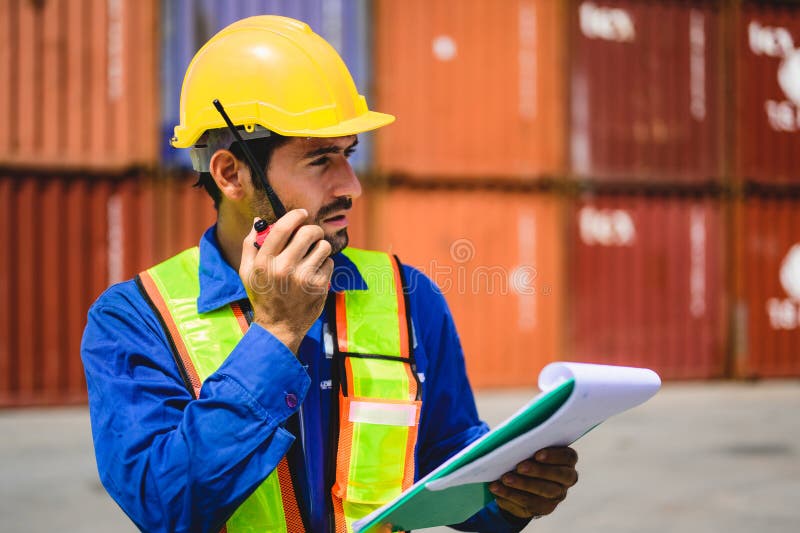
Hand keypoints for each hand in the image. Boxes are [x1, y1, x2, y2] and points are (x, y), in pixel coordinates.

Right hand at [239, 209, 333, 352]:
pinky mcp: (319, 286)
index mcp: (264, 262)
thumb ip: (251, 244)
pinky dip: (324, 264)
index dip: (295, 216)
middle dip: (312, 230)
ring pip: (323, 246)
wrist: (279, 327)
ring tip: (311, 258)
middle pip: (308, 233)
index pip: (283, 228)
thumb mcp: (247, 272)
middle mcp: (283, 268)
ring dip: (319, 248)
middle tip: (311, 234)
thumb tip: (259, 221)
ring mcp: (303, 277)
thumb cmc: (263, 295)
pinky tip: (314, 274)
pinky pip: (329, 262)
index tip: (302, 214)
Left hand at [489, 446, 578, 520]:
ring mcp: (556, 495)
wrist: (521, 483)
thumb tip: (511, 440)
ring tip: (505, 478)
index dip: (554, 456)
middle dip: (539, 471)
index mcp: (566, 461)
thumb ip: (528, 445)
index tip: (537, 454)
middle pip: (560, 475)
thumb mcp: (528, 449)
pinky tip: (497, 488)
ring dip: (523, 484)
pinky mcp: (543, 508)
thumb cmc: (526, 457)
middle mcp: (566, 479)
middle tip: (520, 467)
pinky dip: (510, 494)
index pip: (568, 457)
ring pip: (544, 491)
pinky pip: (528, 503)